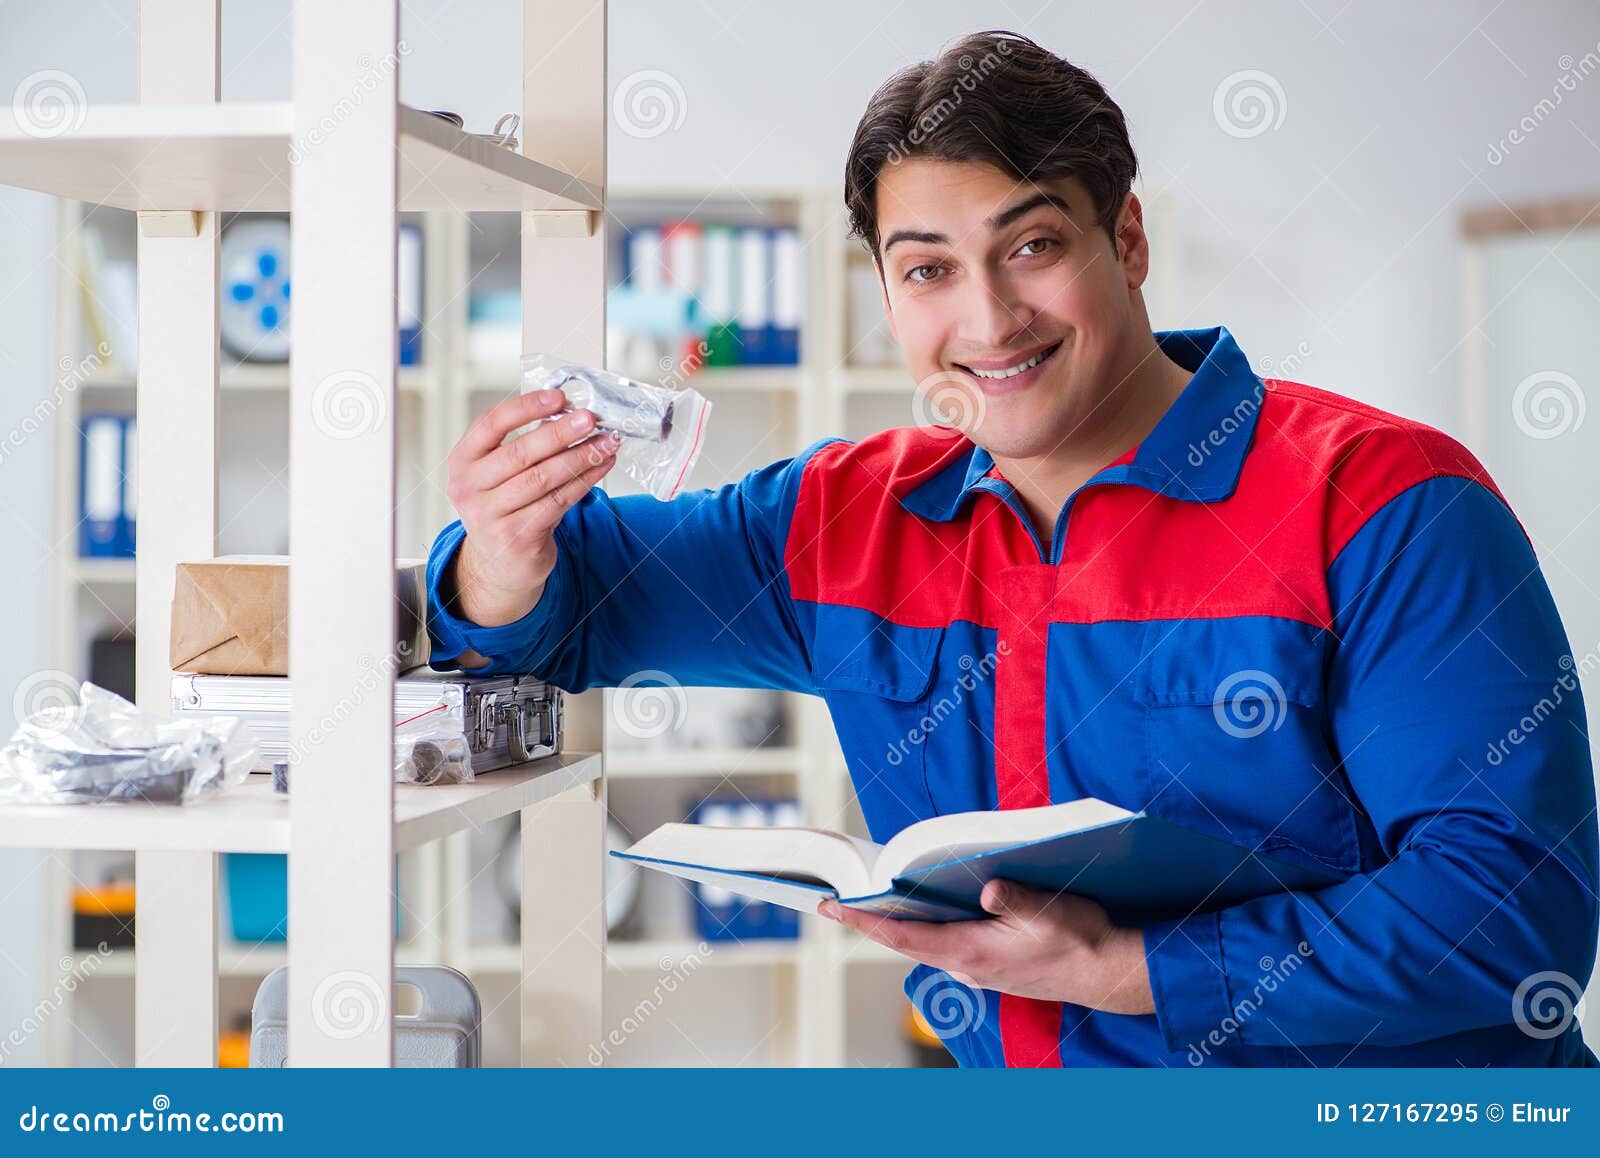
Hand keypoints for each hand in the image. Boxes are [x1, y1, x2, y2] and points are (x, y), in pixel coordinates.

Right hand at [443, 390, 620, 626]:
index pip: (492, 424)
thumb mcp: (499, 474)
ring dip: (580, 457)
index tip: (558, 397)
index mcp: (462, 461)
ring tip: (605, 442)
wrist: (499, 564)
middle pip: (521, 453)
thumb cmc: (504, 507)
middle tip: (590, 419)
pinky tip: (600, 467)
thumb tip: (568, 413)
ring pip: (543, 478)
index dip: (526, 407)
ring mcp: (488, 515)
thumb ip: (523, 445)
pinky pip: (557, 502)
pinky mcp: (515, 536)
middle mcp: (468, 487)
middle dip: (560, 432)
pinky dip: (583, 482)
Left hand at [820, 879, 1154, 1014]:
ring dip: (896, 924)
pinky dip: (924, 928)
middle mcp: (967, 965)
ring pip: (924, 944)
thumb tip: (988, 889)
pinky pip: (945, 945)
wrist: (1108, 973)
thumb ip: (1016, 899)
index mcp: (972, 952)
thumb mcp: (1051, 912)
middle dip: (868, 920)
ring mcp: (977, 968)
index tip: (833, 907)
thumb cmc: (1081, 940)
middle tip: (834, 899)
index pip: (903, 937)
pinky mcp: (989, 965)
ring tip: (868, 898)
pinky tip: (924, 909)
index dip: (864, 921)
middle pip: (904, 941)